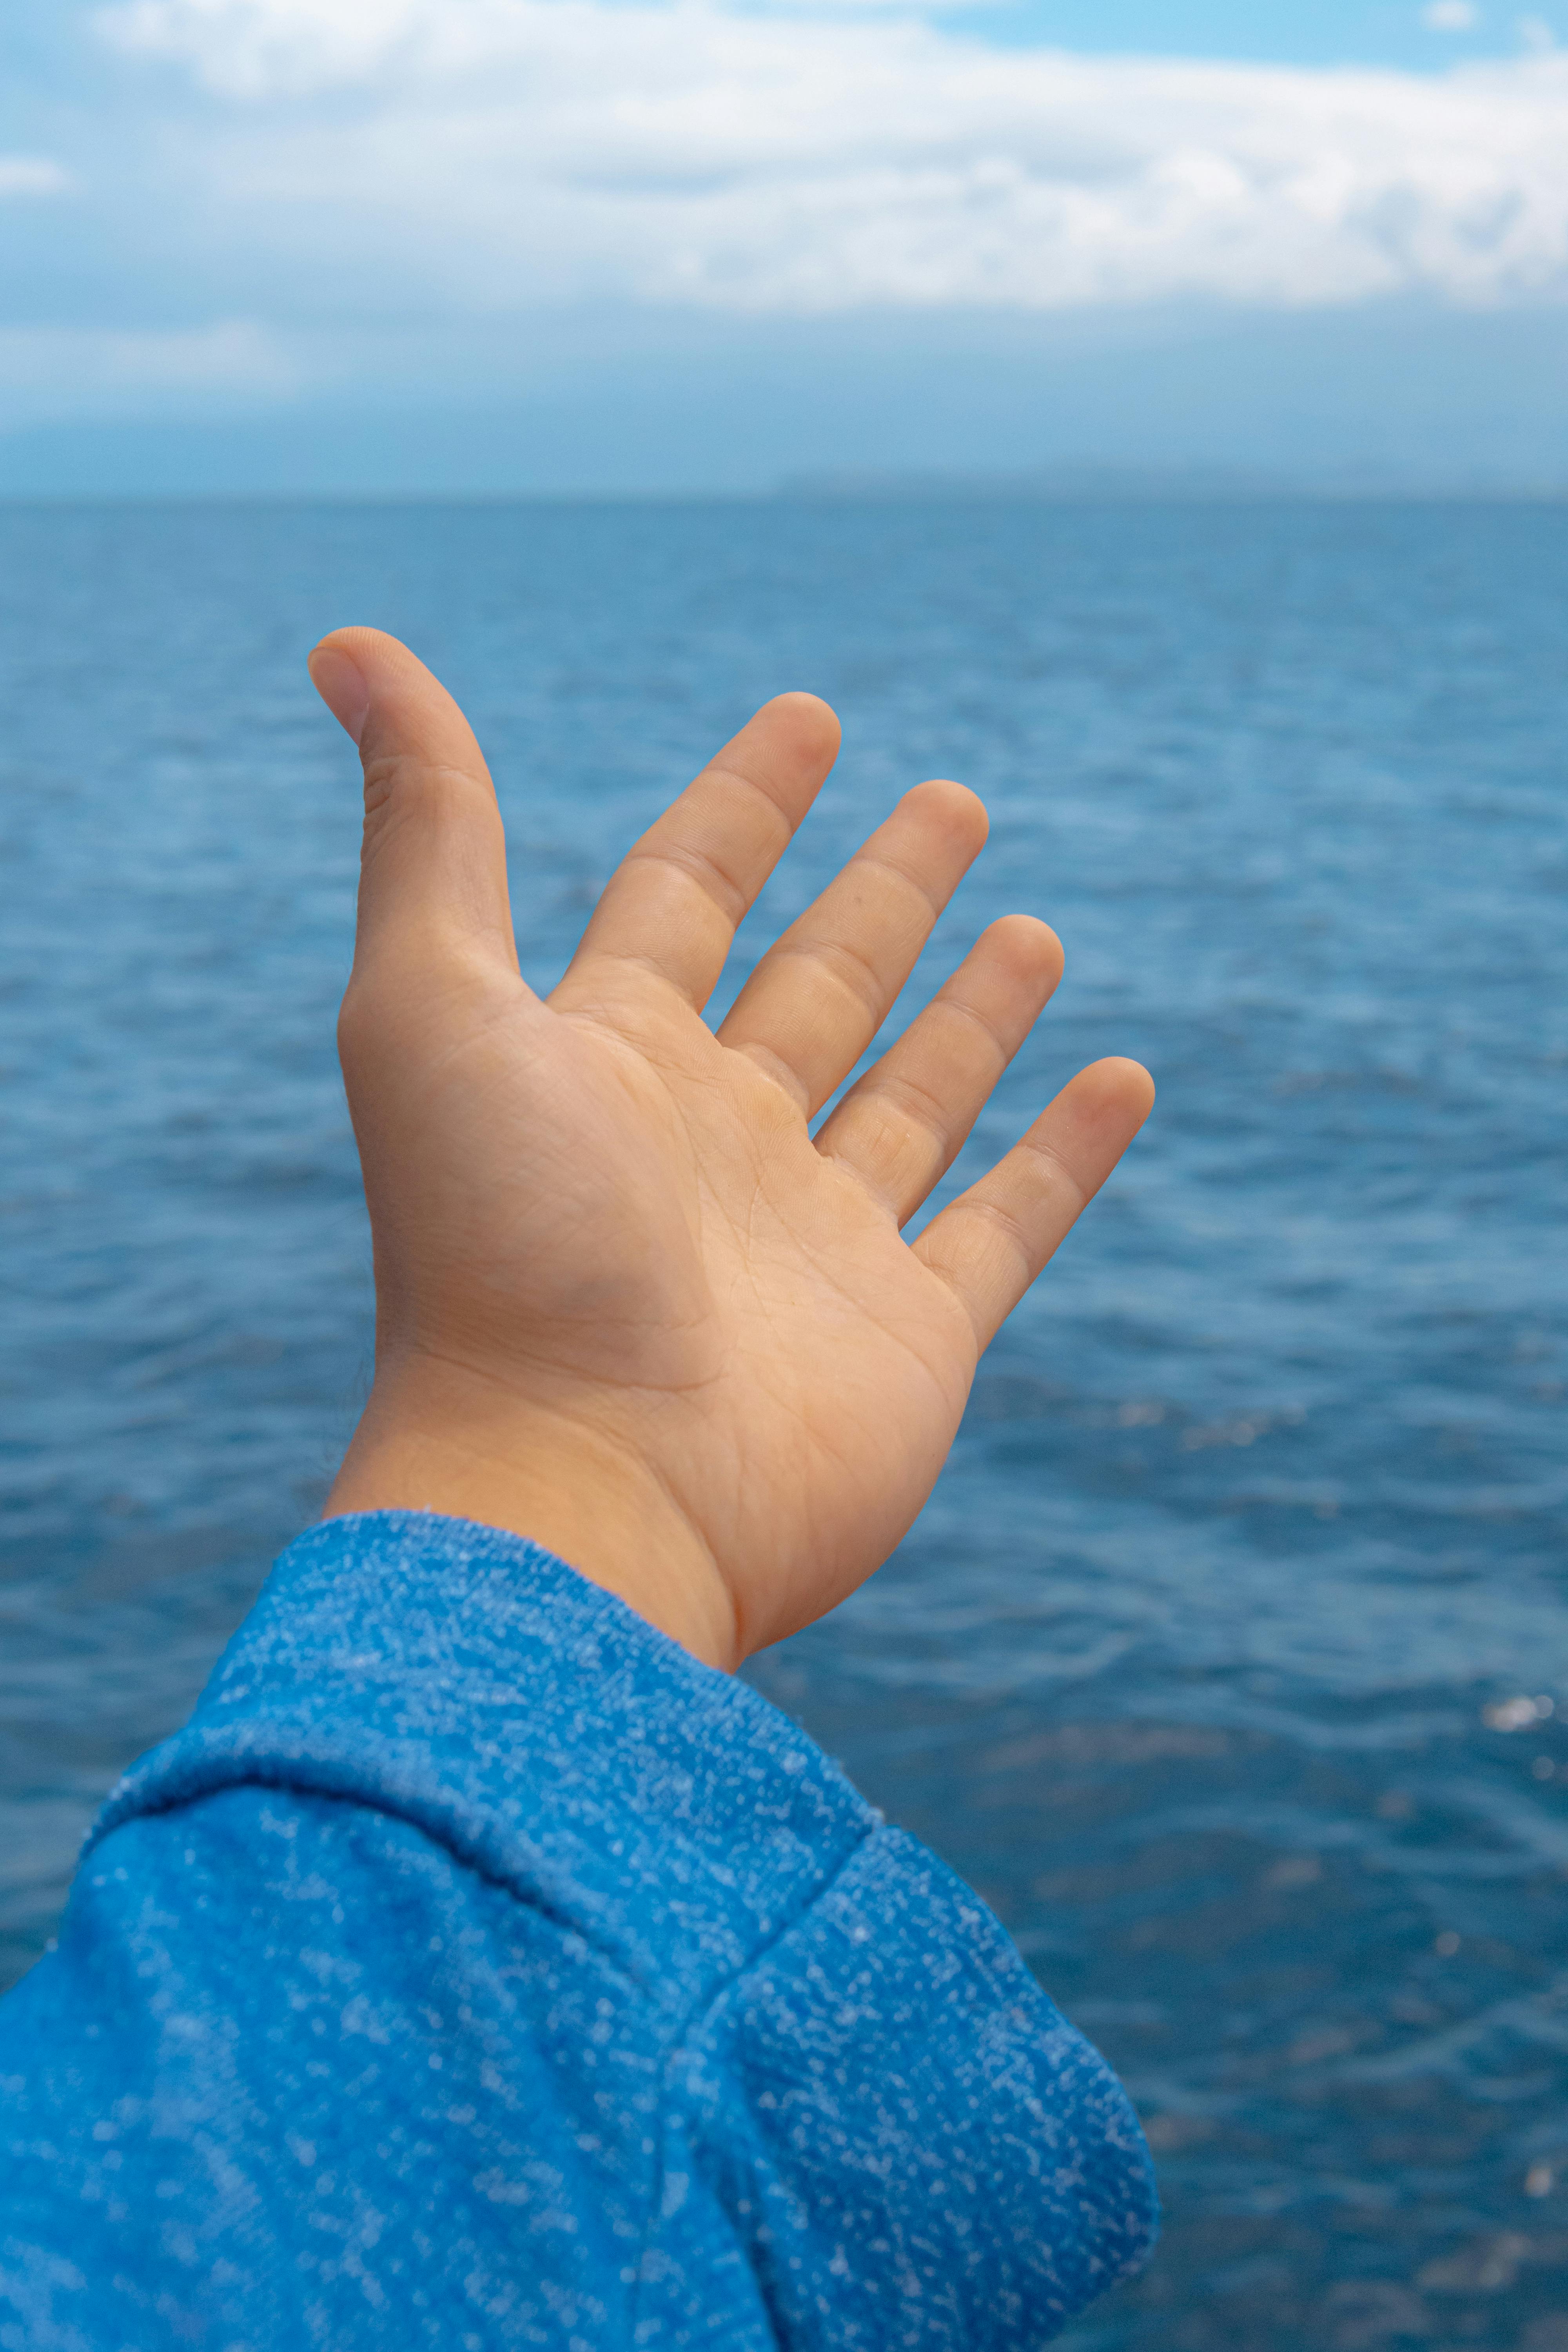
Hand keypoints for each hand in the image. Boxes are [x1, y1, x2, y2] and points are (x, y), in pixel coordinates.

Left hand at [309, 629, 1153, 1669]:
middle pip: (816, 983)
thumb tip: (350, 644)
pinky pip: (1008, 1222)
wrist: (578, 1496)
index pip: (688, 896)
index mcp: (612, 1063)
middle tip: (950, 799)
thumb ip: (427, 828)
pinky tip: (1119, 1079)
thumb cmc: (496, 1253)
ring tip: (1030, 927)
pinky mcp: (910, 1337)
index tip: (811, 721)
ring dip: (972, 1010)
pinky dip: (1066, 1154)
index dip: (742, 805)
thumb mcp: (432, 1004)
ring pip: (916, 1095)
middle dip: (881, 891)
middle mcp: (715, 1145)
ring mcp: (818, 1244)